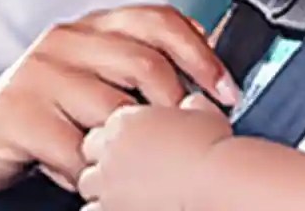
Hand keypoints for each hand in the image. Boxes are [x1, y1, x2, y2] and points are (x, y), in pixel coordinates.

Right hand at [0, 5, 239, 193]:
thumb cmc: (42, 112)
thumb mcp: (93, 78)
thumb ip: (139, 67)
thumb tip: (209, 70)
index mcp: (89, 27)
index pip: (157, 19)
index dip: (200, 53)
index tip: (225, 90)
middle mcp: (64, 42)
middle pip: (144, 62)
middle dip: (177, 104)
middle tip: (189, 137)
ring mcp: (39, 75)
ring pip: (114, 111)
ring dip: (130, 148)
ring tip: (128, 166)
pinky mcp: (19, 115)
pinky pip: (77, 151)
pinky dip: (89, 174)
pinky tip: (86, 178)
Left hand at [78, 94, 232, 210]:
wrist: (216, 182)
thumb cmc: (213, 151)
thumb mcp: (204, 114)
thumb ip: (189, 106)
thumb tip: (192, 103)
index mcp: (126, 122)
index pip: (106, 125)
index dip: (120, 135)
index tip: (133, 142)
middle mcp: (111, 152)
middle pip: (89, 151)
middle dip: (105, 157)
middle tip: (125, 164)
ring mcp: (108, 185)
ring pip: (88, 183)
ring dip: (102, 185)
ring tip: (124, 188)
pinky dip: (105, 208)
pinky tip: (125, 204)